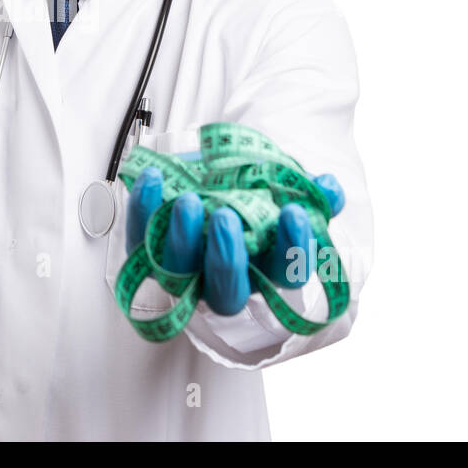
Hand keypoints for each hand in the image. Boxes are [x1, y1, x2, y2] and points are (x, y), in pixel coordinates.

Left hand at [125, 151, 345, 315]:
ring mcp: (183, 270)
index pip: (286, 274)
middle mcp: (223, 280)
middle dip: (227, 259)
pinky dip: (144, 208)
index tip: (293, 212)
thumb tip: (328, 188)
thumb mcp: (285, 187)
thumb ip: (310, 191)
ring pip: (177, 273)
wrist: (209, 173)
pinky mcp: (146, 249)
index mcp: (265, 269)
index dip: (292, 248)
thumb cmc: (253, 190)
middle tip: (226, 216)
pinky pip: (140, 239)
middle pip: (226, 294)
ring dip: (182, 239)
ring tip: (187, 200)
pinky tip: (152, 177)